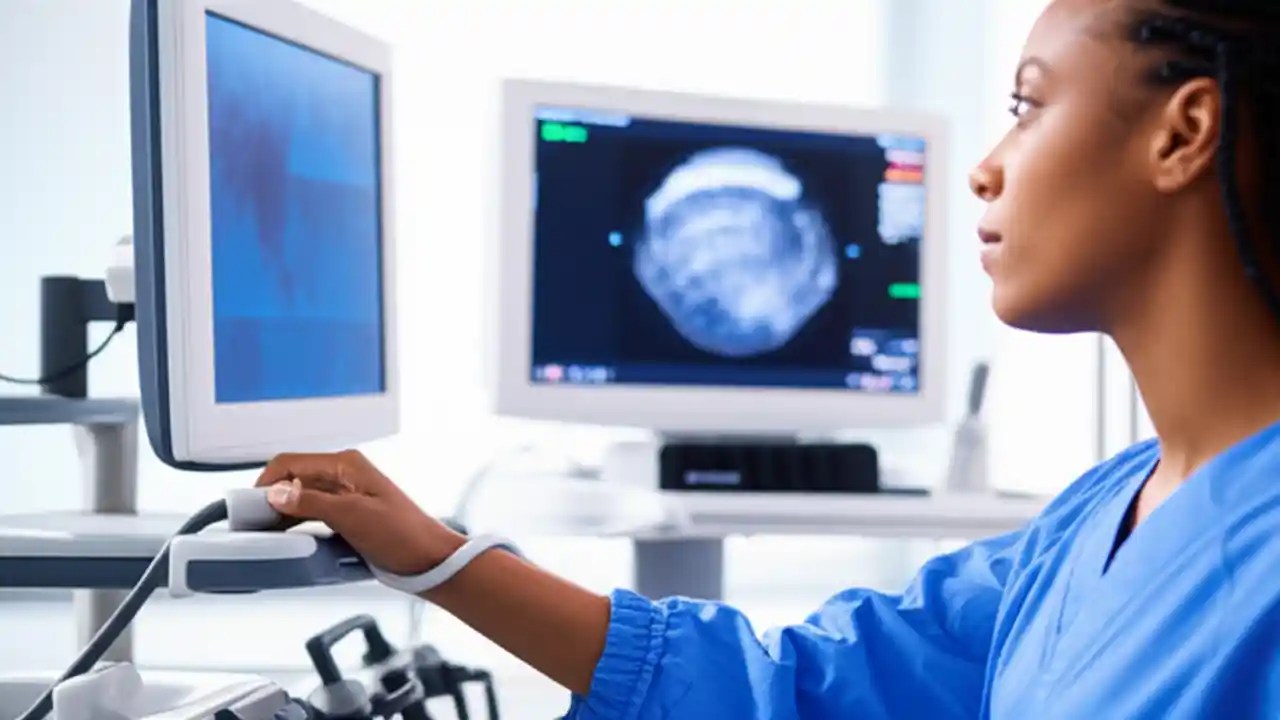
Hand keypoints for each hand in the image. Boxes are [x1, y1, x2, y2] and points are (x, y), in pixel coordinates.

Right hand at [255, 450, 464, 575]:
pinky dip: (296, 525)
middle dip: (269, 500)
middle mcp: (343, 475)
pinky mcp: (347, 516)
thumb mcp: (353, 517)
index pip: (290, 463)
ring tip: (264, 536)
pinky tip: (288, 540)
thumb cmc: (404, 534)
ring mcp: (345, 495)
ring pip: (300, 499)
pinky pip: (312, 514)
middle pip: (292, 480)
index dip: (264, 484)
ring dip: (281, 515)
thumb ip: (312, 503)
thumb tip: (278, 493)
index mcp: (345, 465)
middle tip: (251, 526)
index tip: (247, 508)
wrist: (430, 560)